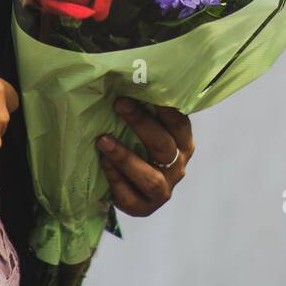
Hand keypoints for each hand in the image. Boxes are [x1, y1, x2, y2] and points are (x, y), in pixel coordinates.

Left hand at [96, 97, 194, 216]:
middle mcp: (177, 167)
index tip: (145, 87)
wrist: (128, 184)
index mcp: (183, 143)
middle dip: (141, 124)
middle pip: (164, 147)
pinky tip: (103, 163)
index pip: (180, 125)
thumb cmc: (136, 143)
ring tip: (103, 140)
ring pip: (150, 178)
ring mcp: (163, 190)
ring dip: (125, 158)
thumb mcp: (146, 126)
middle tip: (119, 103)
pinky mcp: (144, 208)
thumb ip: (144, 108)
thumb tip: (124, 77)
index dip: (165, 107)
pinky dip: (115, 180)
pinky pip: (130, 197)